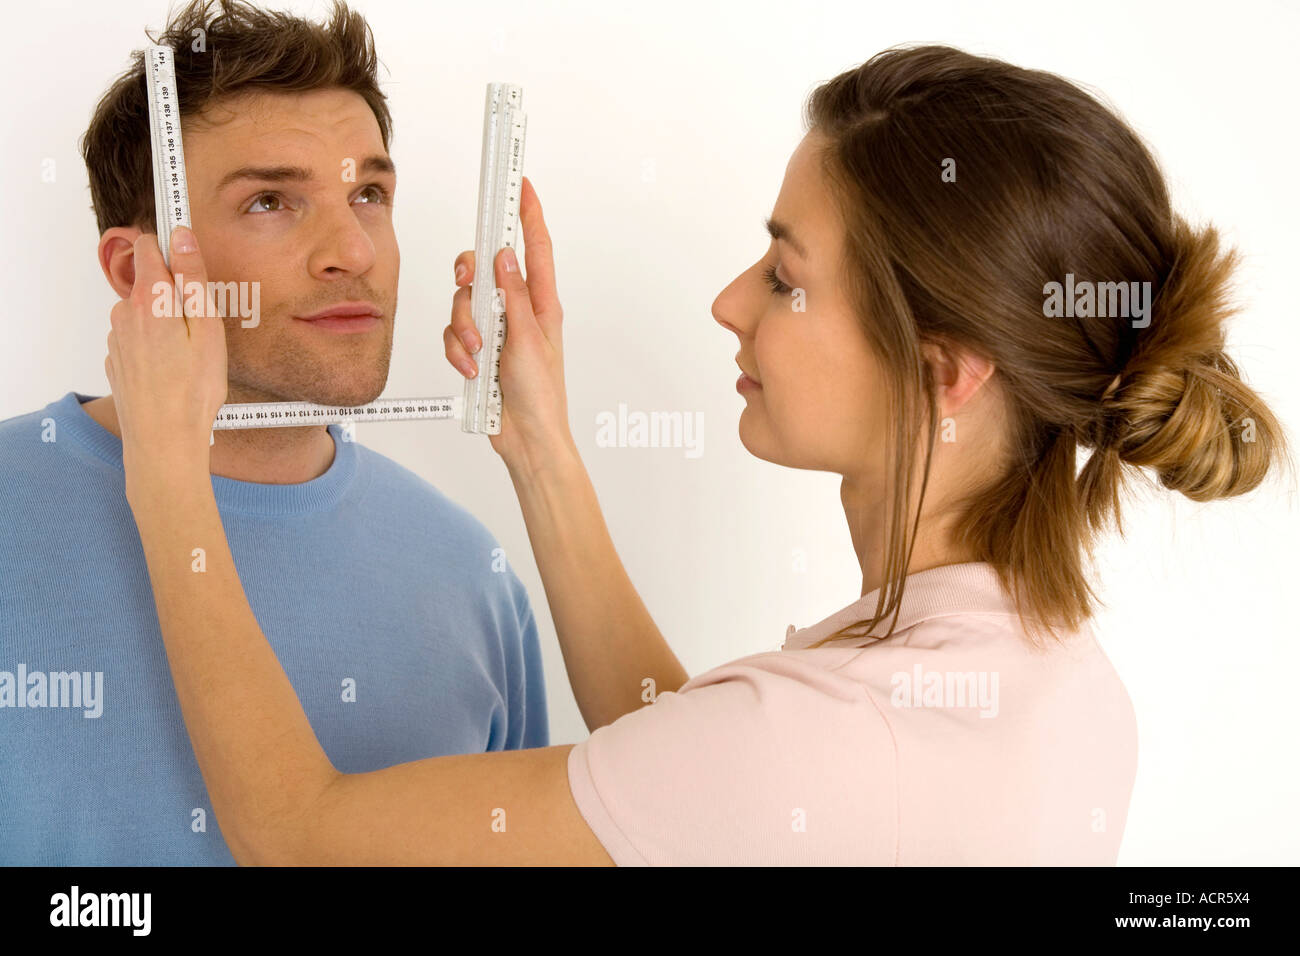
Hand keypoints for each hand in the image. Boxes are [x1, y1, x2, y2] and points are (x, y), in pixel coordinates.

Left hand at [105, 227, 227, 497]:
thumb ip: (193, 279)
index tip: (191, 258)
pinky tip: (174, 372)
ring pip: (145, 314)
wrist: (163, 440)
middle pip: (150, 283)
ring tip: (192, 357)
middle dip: (175, 296)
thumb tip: (182, 236)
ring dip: (166, 325)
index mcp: (149, 299)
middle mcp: (125, 313)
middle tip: (205, 329)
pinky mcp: (117, 361)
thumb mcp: (207, 329)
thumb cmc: (192, 391)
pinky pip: (139, 340)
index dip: (172, 247)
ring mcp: (117, 338)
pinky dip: (156, 348)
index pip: (149, 246)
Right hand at [445, 176, 573, 474]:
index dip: (527, 214)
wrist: (527, 439)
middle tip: (468, 282)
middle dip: (470, 276)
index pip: (535, 247)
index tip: (520, 183)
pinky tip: (471, 368)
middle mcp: (517, 310)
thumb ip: (513, 296)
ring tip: (477, 353)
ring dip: (463, 328)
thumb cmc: (541, 395)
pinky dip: (457, 350)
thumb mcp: (530, 340)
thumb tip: (505, 255)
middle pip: (484, 268)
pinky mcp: (476, 349)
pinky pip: (453, 334)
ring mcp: (495, 329)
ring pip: (463, 303)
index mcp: (541, 302)